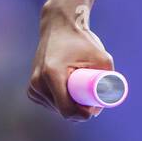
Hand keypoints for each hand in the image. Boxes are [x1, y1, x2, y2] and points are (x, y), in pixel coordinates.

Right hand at [27, 6, 113, 120]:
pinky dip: (62, 101)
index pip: (67, 110)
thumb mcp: (102, 57)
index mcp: (51, 75)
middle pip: (63, 111)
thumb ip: (108, 80)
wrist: (60, 26)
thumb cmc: (82, 41)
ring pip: (57, 109)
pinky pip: (51, 104)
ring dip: (70, 105)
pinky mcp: (32, 88)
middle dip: (79, 109)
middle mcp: (38, 82)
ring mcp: (33, 86)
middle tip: (92, 95)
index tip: (95, 108)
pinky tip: (68, 88)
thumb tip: (99, 107)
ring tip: (78, 85)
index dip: (83, 114)